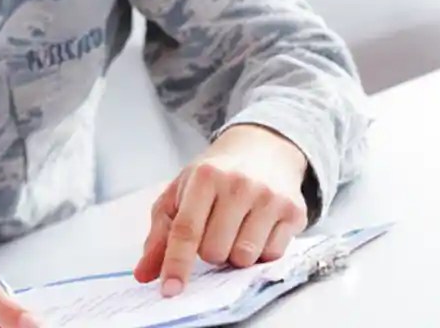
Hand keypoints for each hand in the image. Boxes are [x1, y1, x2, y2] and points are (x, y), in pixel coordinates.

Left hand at [134, 124, 308, 296]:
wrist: (262, 149)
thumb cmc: (213, 177)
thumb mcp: (179, 194)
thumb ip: (160, 235)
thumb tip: (144, 274)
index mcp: (204, 176)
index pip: (186, 230)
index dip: (177, 264)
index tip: (170, 289)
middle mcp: (239, 184)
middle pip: (215, 251)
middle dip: (208, 252)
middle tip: (213, 231)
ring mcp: (269, 197)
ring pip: (244, 258)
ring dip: (234, 255)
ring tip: (235, 230)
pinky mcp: (294, 211)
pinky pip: (272, 256)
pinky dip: (259, 252)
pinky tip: (257, 230)